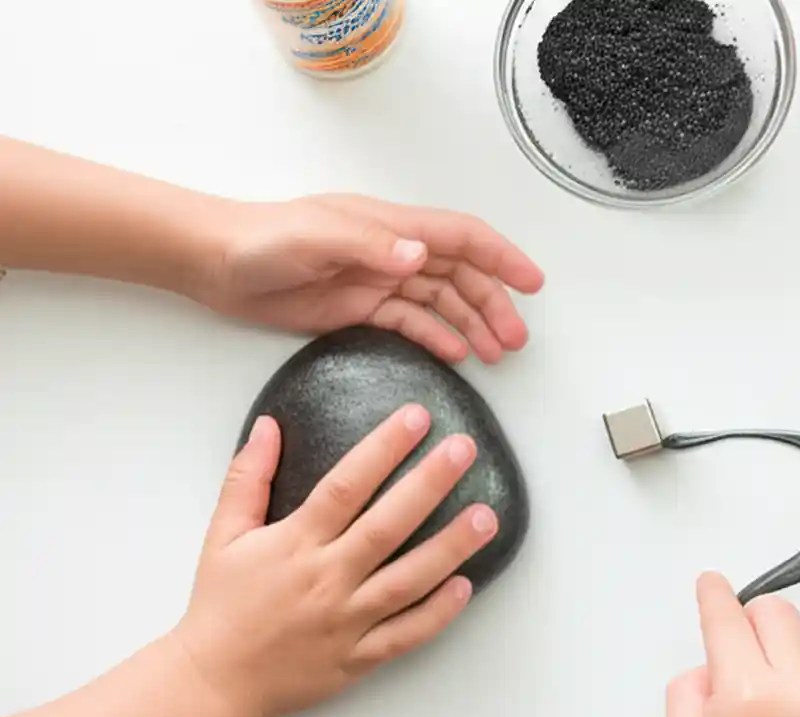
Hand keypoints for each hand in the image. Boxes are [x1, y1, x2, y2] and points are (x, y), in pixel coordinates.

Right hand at [165, 404, 498, 716]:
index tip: (417, 416)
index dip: (383, 448)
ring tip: (488, 515)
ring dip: (451, 547)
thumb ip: (248, 477)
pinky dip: (438, 612)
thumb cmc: (221, 606)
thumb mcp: (222, 535)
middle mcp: (326, 579)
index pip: (346, 486)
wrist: (213, 683)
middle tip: (465, 449)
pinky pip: (406, 634)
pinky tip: (467, 584)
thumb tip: (269, 423)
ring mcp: (346, 620)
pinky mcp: (358, 658)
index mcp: (295, 544)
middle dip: (429, 483)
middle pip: (387, 526)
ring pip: (408, 580)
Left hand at [198, 194, 544, 363]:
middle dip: (493, 303)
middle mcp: (392, 251)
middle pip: (460, 274)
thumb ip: (369, 246)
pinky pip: (411, 321)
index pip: (460, 236)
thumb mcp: (314, 238)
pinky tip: (457, 354)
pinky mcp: (360, 307)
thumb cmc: (261, 240)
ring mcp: (378, 279)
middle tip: (516, 339)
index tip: (531, 282)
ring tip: (498, 354)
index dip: (500, 256)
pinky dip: (437, 336)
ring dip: (472, 324)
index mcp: (390, 227)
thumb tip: (423, 257)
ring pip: (441, 301)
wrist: (214, 263)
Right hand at [666, 573, 799, 716]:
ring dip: (791, 649)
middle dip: (752, 622)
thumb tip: (706, 673)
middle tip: (738, 648)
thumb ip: (687, 696)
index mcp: (750, 698)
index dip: (713, 595)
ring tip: (774, 689)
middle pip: (775, 611)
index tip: (711, 585)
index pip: (725, 618)